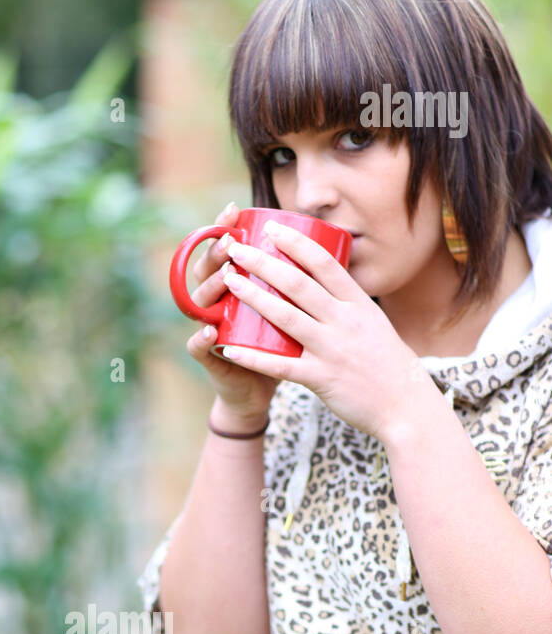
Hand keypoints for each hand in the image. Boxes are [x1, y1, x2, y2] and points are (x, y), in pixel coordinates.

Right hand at [185, 200, 278, 427]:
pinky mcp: (209, 359)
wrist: (258, 390)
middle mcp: (215, 303)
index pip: (222, 252)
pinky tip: (210, 331)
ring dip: (211, 289)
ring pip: (201, 304)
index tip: (234, 209)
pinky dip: (201, 340)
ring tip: (226, 278)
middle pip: (208, 272)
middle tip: (230, 241)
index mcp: (232, 286)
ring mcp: (209, 329)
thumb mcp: (287, 309)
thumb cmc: (278, 345)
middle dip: (216, 254)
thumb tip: (322, 235)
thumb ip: (295, 279)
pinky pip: (198, 348)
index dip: (223, 229)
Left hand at [218, 221, 424, 440]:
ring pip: (285, 317)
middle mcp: (344, 321)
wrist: (405, 406)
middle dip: (264, 262)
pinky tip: (228, 349)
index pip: (324, 263)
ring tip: (229, 281)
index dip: (296, 242)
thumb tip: (321, 281)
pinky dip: (252, 357)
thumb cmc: (387, 364)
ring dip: (253, 296)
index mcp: (358, 304)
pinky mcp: (321, 378)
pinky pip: (279, 366)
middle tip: (236, 248)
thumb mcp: (373, 323)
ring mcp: (332, 349)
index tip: (272, 228)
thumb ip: (347, 304)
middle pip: (298, 283)